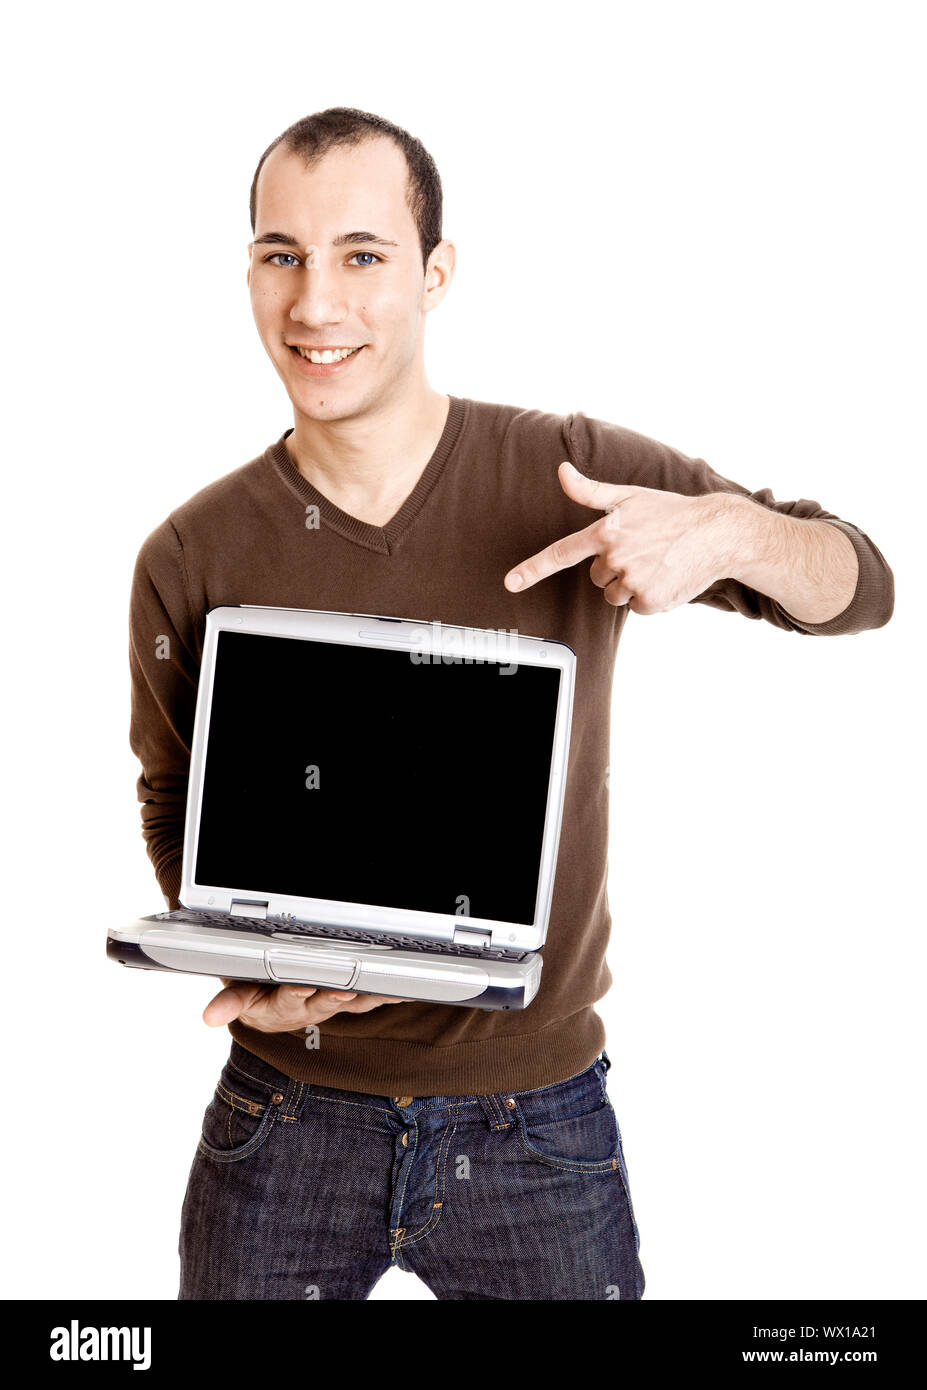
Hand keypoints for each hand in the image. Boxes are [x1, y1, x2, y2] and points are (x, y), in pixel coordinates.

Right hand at [203, 978, 407, 1031]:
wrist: (267, 1009)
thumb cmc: (253, 993)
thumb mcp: (238, 997)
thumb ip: (229, 1003)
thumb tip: (209, 1017)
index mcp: (280, 1004)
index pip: (287, 999)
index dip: (296, 993)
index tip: (303, 984)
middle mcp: (308, 1007)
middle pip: (324, 1000)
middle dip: (337, 993)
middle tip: (349, 986)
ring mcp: (329, 1004)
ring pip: (352, 1000)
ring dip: (371, 996)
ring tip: (388, 989)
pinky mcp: (346, 999)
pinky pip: (369, 997)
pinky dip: (386, 993)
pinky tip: (405, 989)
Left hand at [503, 461, 734, 613]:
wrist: (716, 533)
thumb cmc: (671, 512)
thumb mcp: (630, 496)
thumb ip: (590, 491)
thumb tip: (561, 471)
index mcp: (606, 531)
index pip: (561, 553)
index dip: (532, 569)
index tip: (510, 583)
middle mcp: (616, 557)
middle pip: (597, 578)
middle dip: (615, 568)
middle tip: (643, 551)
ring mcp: (634, 580)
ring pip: (614, 596)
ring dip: (631, 585)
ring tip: (656, 563)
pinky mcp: (650, 600)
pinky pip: (635, 607)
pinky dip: (649, 598)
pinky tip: (665, 578)